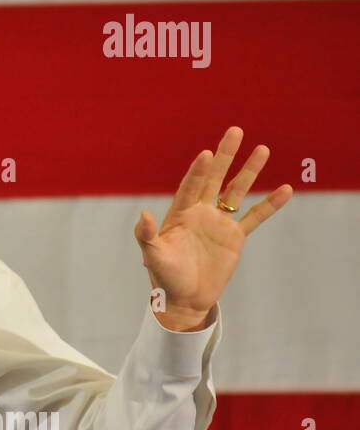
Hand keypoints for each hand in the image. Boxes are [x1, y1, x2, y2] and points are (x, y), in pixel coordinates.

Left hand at [134, 127, 292, 329]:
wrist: (184, 298)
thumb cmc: (164, 277)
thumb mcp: (152, 256)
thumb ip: (147, 235)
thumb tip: (144, 214)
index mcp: (180, 213)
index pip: (191, 186)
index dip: (199, 171)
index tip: (207, 153)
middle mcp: (200, 212)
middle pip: (215, 178)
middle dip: (225, 156)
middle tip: (235, 131)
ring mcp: (219, 222)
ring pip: (236, 191)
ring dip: (249, 171)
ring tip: (262, 149)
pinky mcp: (234, 237)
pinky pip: (255, 217)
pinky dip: (269, 204)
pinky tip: (284, 189)